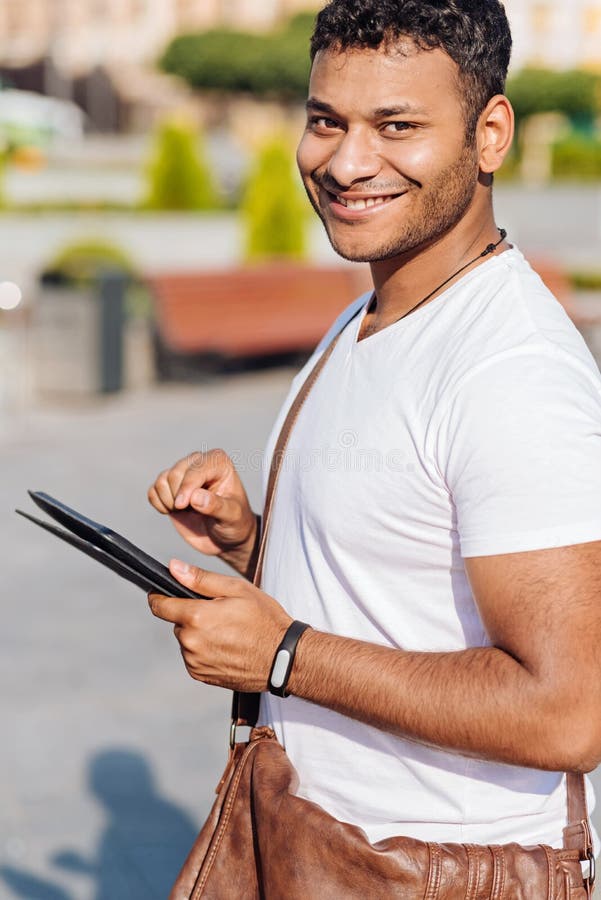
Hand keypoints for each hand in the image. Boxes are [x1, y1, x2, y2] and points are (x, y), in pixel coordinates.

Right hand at [148, 449, 258, 576]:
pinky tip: (174, 511)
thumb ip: (216, 506)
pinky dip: (158, 503)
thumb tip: (195, 496)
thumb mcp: (232, 516)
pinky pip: (153, 491)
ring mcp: (183, 475)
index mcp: (218, 462)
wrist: (226, 538)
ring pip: (162, 480)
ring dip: (168, 500)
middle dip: (178, 496)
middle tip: (191, 510)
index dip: (186, 487)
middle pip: (175, 473)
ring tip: (186, 510)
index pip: (195, 468)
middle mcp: (199, 463)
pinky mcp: (170, 488)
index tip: (183, 506)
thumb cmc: (235, 523)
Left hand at [148, 560, 292, 691]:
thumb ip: (201, 579)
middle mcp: (191, 642)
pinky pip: (193, 657)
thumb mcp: (237, 589)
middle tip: (220, 613)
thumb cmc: (264, 620)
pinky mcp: (201, 675)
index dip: (158, 596)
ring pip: (186, 640)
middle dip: (192, 615)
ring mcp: (195, 662)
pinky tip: (226, 647)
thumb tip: (174, 567)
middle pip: (177, 622)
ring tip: (228, 632)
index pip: (159, 606)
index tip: (160, 593)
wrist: (283, 658)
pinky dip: (204, 650)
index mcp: (196, 617)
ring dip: (198, 634)